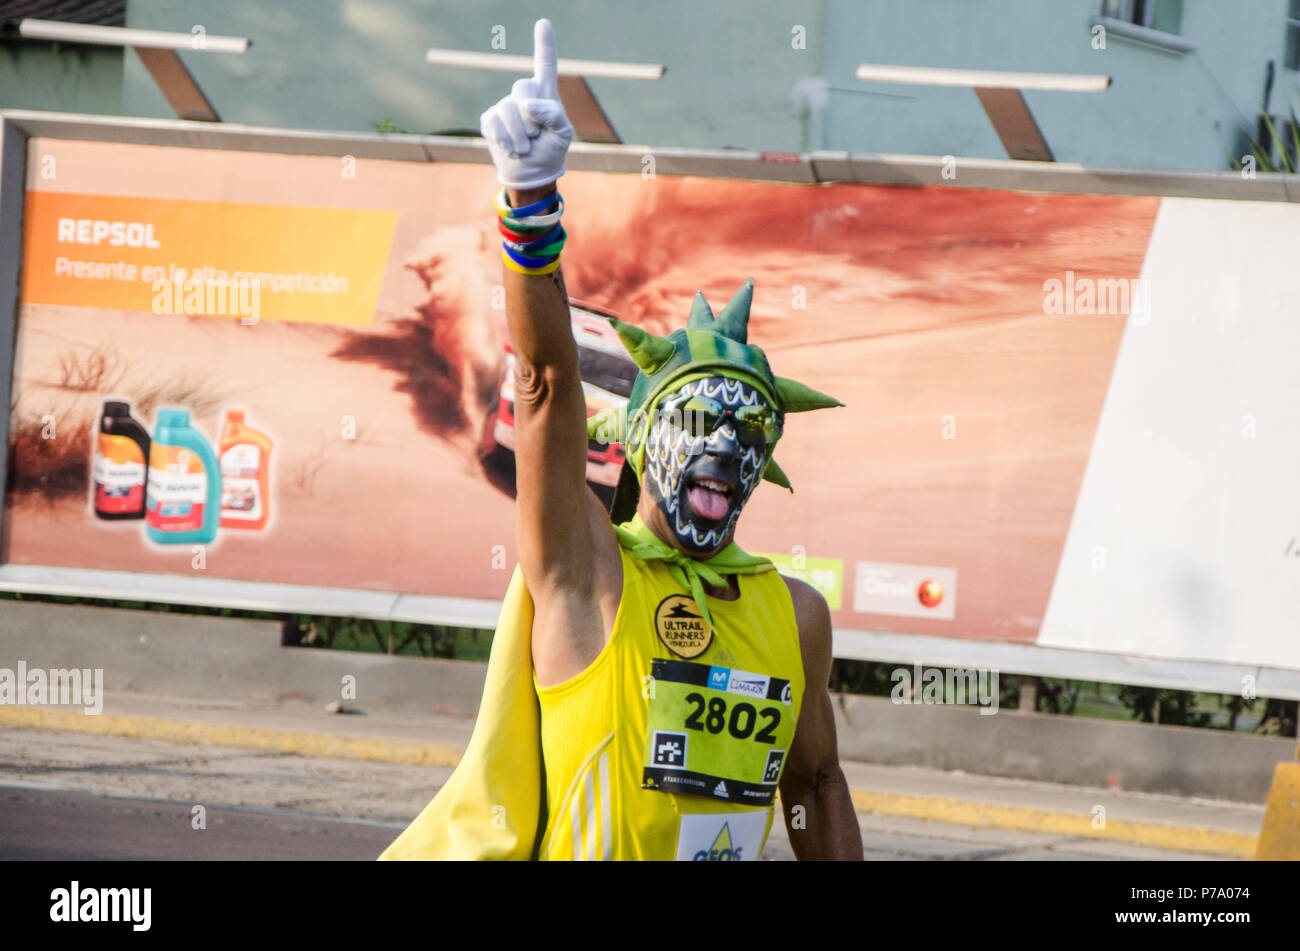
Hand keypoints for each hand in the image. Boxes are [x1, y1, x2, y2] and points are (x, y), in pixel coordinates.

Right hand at [479, 19, 573, 190]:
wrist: (531, 172)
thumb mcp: (563, 134)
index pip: (545, 64)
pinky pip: (494, 122)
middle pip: (522, 87)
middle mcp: (523, 95)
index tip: (544, 23)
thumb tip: (528, 104)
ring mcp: (504, 105)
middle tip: (537, 136)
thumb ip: (553, 115)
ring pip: (508, 108)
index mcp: (545, 93)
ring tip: (525, 147)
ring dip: (520, 134)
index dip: (544, 44)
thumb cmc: (551, 149)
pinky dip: (506, 139)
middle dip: (532, 117)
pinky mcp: (490, 119)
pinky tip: (511, 148)